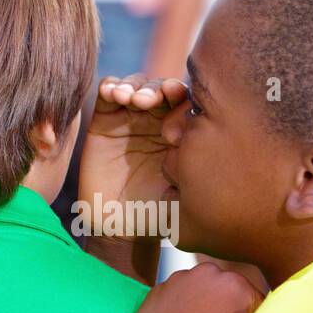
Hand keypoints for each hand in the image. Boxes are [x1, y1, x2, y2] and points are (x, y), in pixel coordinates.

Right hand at [77, 73, 187, 238]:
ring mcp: (131, 118)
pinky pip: (108, 93)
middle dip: (159, 88)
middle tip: (151, 100)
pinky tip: (114, 94)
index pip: (186, 104)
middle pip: (162, 87)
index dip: (182, 103)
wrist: (122, 228)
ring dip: (135, 86)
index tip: (174, 122)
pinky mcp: (104, 121)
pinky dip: (111, 86)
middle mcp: (157, 121)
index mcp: (181, 133)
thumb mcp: (186, 193)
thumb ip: (196, 169)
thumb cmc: (159, 213)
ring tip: (131, 99)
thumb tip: (207, 140)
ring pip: (137, 85)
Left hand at [121, 262, 265, 312]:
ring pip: (202, 289)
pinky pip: (179, 293)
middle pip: (228, 290)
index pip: (255, 300)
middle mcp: (210, 273)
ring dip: (203, 304)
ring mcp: (182, 277)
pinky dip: (182, 306)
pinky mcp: (161, 285)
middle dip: (227, 308)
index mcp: (237, 286)